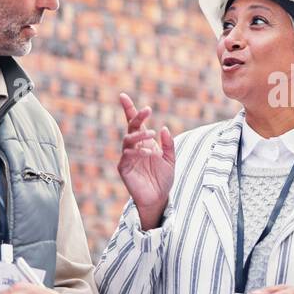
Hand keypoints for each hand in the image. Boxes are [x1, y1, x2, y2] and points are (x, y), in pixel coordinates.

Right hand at [117, 92, 175, 229]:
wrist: (159, 197)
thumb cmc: (163, 178)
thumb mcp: (171, 159)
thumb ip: (168, 144)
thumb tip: (163, 128)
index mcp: (144, 142)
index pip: (134, 122)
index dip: (129, 109)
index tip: (123, 96)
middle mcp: (134, 147)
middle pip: (131, 127)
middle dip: (137, 116)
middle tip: (147, 110)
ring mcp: (128, 157)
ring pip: (128, 140)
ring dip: (140, 135)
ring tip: (151, 134)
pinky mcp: (124, 168)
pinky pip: (126, 156)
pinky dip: (137, 152)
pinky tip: (147, 153)